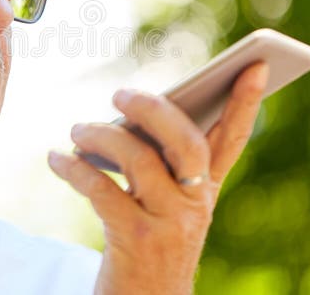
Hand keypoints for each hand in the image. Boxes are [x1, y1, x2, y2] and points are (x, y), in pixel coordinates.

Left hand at [48, 62, 268, 294]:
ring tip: (76, 130)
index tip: (254, 65)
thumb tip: (131, 112)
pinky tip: (56, 159)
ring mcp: (170, 222)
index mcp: (206, 190)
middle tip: (120, 94)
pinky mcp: (137, 238)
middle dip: (154, 108)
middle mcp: (195, 203)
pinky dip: (74, 168)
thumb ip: (160, 161)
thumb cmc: (150, 243)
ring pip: (139, 159)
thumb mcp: (167, 204)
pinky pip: (101, 189)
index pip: (233, 139)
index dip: (245, 102)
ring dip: (101, 136)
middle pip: (186, 141)